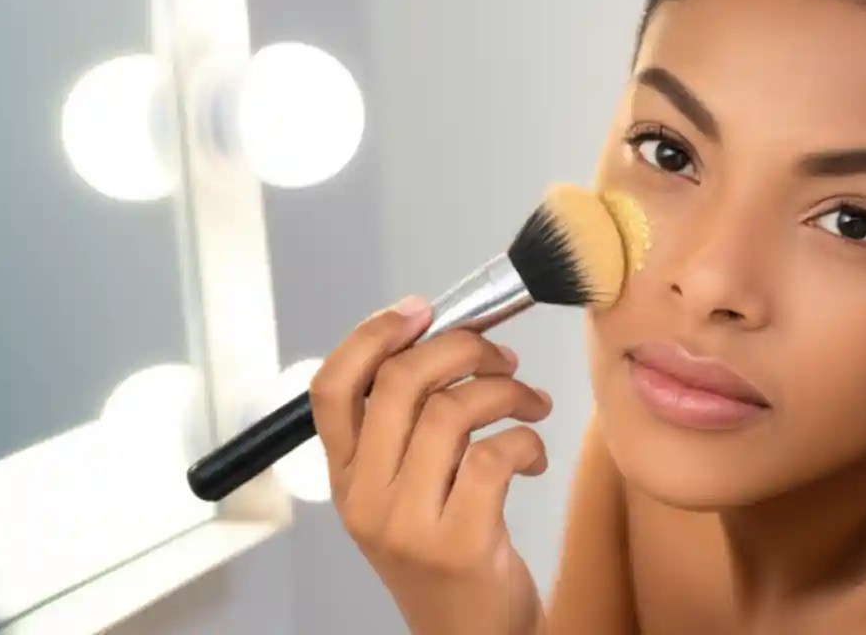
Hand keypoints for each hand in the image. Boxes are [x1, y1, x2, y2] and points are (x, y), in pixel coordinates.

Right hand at [309, 296, 552, 634]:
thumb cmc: (448, 555)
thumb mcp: (406, 492)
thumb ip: (411, 427)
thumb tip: (447, 339)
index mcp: (345, 478)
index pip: (332, 388)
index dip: (371, 335)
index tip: (421, 310)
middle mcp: (363, 498)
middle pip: (398, 383)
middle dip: (461, 348)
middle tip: (502, 356)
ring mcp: (406, 523)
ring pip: (451, 411)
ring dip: (507, 391)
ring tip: (531, 403)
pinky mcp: (458, 542)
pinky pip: (494, 455)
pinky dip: (527, 440)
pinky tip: (534, 455)